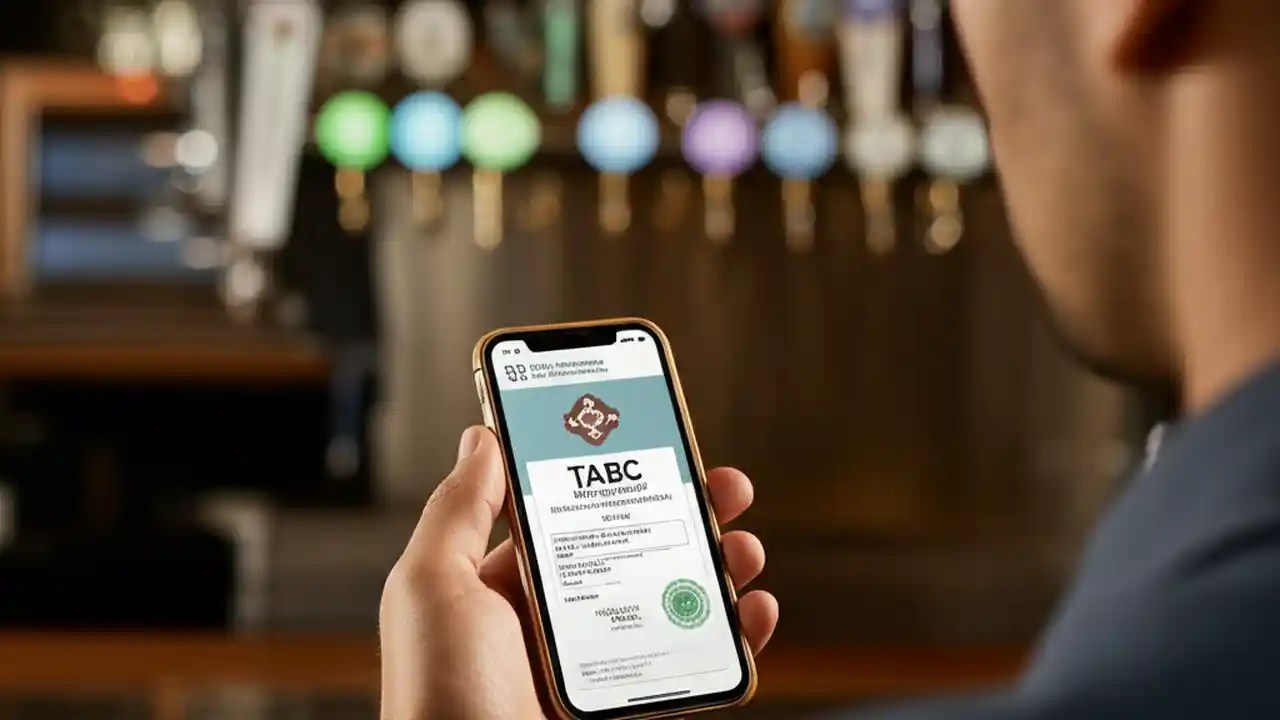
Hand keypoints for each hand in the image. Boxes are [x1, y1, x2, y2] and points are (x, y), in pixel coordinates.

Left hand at [380, 426, 778, 719]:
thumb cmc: (436, 696)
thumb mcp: (431, 586)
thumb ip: (458, 509)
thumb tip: (481, 438)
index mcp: (501, 590)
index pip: (566, 519)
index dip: (611, 479)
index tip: (651, 444)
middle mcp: (550, 626)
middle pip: (633, 554)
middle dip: (683, 517)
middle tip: (724, 490)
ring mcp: (593, 670)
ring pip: (670, 606)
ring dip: (718, 571)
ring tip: (746, 550)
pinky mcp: (625, 710)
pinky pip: (690, 670)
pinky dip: (732, 640)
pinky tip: (753, 614)